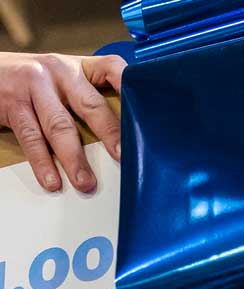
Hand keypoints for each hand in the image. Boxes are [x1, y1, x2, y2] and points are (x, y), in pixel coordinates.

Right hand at [0, 52, 124, 192]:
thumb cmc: (31, 83)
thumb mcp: (60, 81)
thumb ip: (86, 98)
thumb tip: (124, 137)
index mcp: (77, 67)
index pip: (111, 68)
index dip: (130, 85)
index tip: (146, 108)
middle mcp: (58, 71)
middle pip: (90, 105)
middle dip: (110, 134)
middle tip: (123, 158)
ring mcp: (34, 86)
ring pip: (60, 126)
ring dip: (74, 159)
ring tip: (86, 183)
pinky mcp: (12, 103)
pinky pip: (31, 137)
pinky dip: (42, 162)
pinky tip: (52, 180)